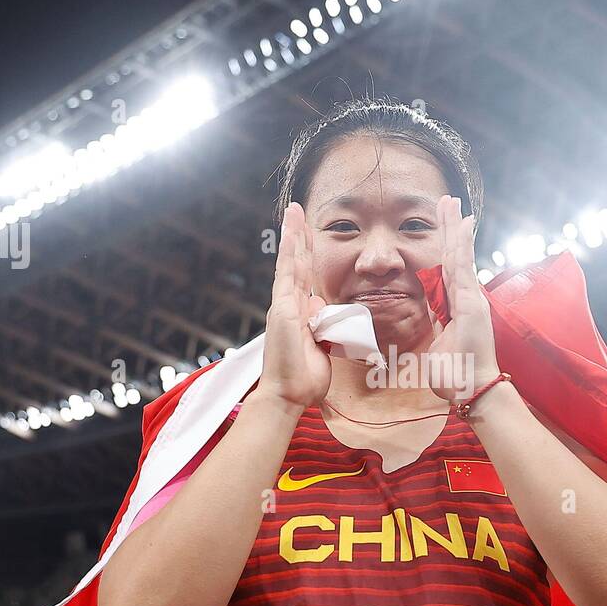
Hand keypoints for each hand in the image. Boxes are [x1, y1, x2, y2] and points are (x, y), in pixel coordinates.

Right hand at [258, 202, 331, 408]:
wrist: (288, 395)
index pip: (305, 277)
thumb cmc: (304, 378)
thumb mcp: (322, 347)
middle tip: (299, 211)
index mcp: (299, 313)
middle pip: (296, 264)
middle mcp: (289, 305)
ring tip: (295, 211)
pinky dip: (289, 251)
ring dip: (294, 235)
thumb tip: (322, 309)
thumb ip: (323, 327)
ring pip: (290, 263)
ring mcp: (284, 305)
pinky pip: (287, 274)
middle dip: (299, 237)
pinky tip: (293, 232)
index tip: (310, 236)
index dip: (307, 255)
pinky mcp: (283, 308)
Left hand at [426, 195, 501, 403]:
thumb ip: (436, 331)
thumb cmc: (455, 376)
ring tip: (451, 202)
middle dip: (449, 227)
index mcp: (456, 307)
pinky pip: (464, 267)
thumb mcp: (438, 347)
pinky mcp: (471, 301)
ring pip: (458, 254)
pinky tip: (463, 223)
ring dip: (454, 227)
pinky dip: (463, 244)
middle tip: (446, 201)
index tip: (441, 225)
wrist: (471, 389)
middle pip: (453, 255)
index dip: (444, 245)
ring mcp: (470, 298)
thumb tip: (432, 328)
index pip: (446, 269)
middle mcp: (466, 297)